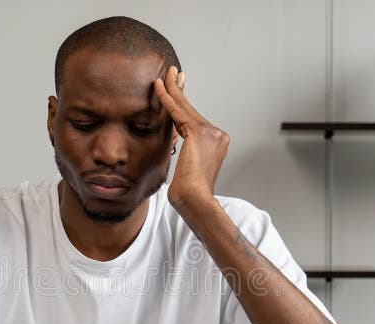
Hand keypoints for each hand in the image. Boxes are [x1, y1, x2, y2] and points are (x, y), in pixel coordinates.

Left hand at [154, 66, 229, 210]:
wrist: (195, 200)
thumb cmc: (189, 193)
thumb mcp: (187, 168)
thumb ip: (185, 153)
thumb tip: (174, 149)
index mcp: (217, 142)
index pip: (194, 118)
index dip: (183, 102)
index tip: (177, 88)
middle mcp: (217, 135)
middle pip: (191, 108)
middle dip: (179, 89)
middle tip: (172, 72)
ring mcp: (211, 133)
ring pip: (185, 107)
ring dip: (172, 88)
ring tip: (164, 74)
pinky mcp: (198, 133)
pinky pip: (178, 112)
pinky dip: (166, 99)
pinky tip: (157, 87)